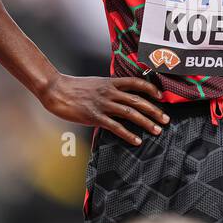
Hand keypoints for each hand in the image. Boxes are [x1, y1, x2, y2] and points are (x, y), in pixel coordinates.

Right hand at [40, 75, 169, 145]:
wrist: (56, 89)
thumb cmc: (74, 87)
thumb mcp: (95, 83)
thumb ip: (109, 88)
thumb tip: (120, 94)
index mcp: (110, 82)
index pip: (136, 82)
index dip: (151, 88)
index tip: (161, 96)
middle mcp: (109, 92)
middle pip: (137, 100)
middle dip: (154, 110)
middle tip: (165, 119)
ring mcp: (103, 104)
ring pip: (130, 113)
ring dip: (146, 122)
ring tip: (157, 130)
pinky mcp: (95, 116)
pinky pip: (115, 126)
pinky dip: (128, 134)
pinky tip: (137, 140)